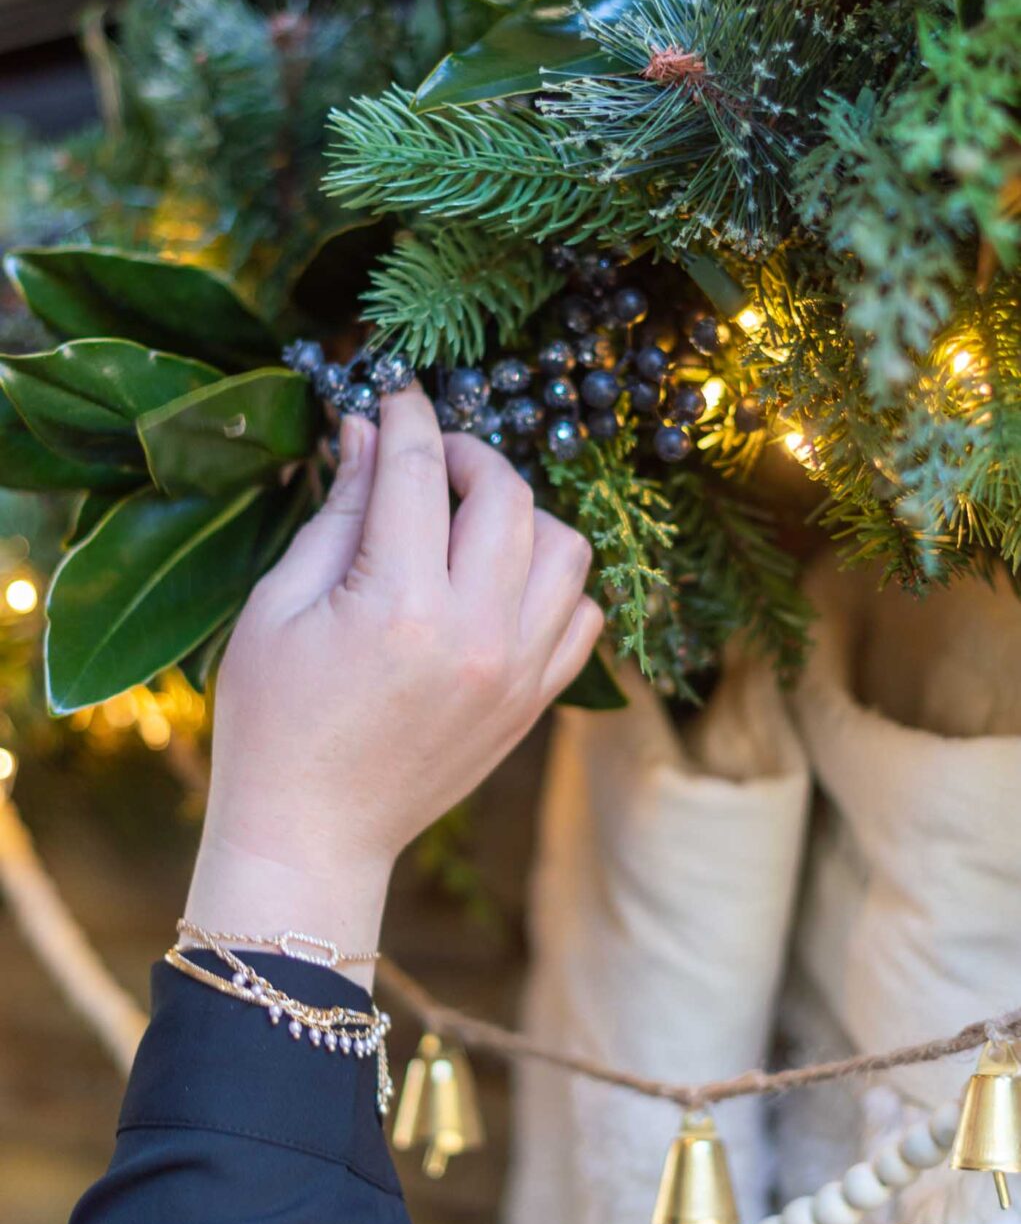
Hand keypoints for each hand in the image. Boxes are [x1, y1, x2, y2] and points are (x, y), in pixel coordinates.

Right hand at [185, 385, 602, 972]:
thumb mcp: (278, 606)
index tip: (393, 388)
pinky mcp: (536, 702)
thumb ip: (337, 514)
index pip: (419, 469)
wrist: (313, 834)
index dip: (406, 412)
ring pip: (568, 547)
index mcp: (400, 606)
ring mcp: (519, 671)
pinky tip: (504, 582)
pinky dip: (555, 581)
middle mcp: (477, 634)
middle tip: (428, 456)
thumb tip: (368, 432)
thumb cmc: (272, 722)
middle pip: (508, 494)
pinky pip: (583, 615)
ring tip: (470, 523)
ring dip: (523, 514)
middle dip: (467, 452)